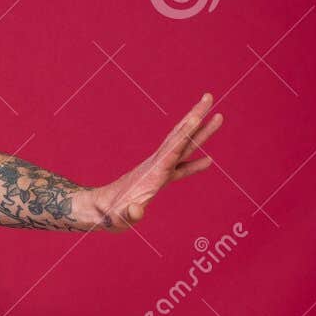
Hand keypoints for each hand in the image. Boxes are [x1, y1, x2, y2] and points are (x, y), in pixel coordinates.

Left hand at [89, 92, 223, 230]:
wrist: (98, 212)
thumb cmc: (109, 216)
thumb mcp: (118, 217)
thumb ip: (129, 214)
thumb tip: (136, 211)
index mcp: (152, 174)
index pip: (172, 150)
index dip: (184, 134)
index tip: (196, 116)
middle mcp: (156, 167)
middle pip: (180, 138)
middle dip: (195, 118)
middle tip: (209, 97)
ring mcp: (158, 171)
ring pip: (182, 147)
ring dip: (199, 131)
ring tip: (217, 116)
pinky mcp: (158, 179)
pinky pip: (180, 167)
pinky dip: (194, 163)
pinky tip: (208, 160)